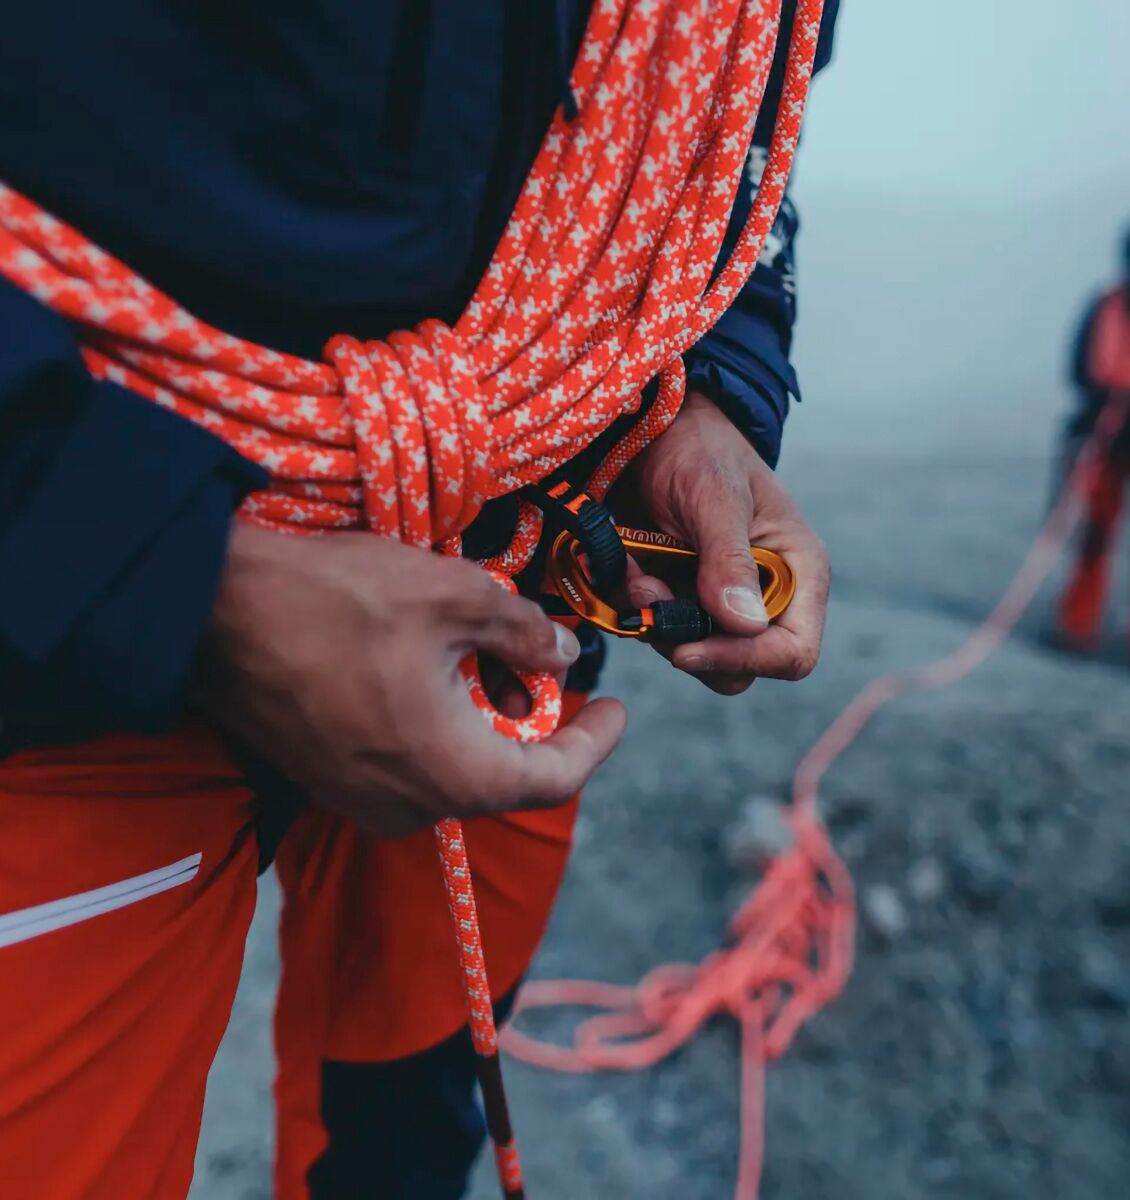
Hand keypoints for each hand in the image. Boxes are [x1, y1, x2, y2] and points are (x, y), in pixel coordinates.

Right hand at [194, 524, 626, 836]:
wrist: (209, 610)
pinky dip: (442, 723)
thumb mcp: (453, 596)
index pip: (553, 780)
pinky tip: (432, 667)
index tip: (620, 709)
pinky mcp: (331, 781)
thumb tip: (563, 651)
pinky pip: (412, 764)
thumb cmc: (335, 600)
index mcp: (453, 772)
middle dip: (536, 717)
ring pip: (458, 767)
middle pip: (505, 775)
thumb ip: (523, 631)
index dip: (596, 743)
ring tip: (482, 648)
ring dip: (486, 715)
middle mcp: (411, 806)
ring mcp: (364, 801)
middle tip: (539, 655)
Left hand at [626, 391, 829, 694]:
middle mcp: (765, 597)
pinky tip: (629, 566)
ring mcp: (719, 602)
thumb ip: (728, 559)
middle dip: (688, 641)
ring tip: (638, 571)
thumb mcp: (715, 496)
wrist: (651, 430)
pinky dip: (635, 608)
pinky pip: (658, 632)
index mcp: (797, 572)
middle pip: (738, 668)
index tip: (689, 647)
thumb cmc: (698, 448)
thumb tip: (744, 626)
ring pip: (692, 654)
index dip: (746, 659)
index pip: (793, 652)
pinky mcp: (679, 599)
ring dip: (655, 623)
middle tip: (651, 595)